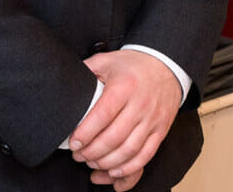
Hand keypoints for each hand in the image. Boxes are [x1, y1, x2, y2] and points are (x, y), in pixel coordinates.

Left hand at [70, 49, 180, 187]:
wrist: (167, 65)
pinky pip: (146, 155)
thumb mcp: (107, 61)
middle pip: (114, 138)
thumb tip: (64, 86)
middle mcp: (141, 104)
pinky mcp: (161, 129)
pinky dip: (129, 168)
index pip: (102, 116)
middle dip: (92, 153)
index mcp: (125, 86)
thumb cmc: (133, 65)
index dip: (85, 134)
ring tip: (92, 162)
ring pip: (129, 151)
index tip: (73, 143)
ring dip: (107, 163)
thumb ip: (86, 71)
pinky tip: (114, 171)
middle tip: (79, 155)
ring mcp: (153, 118)